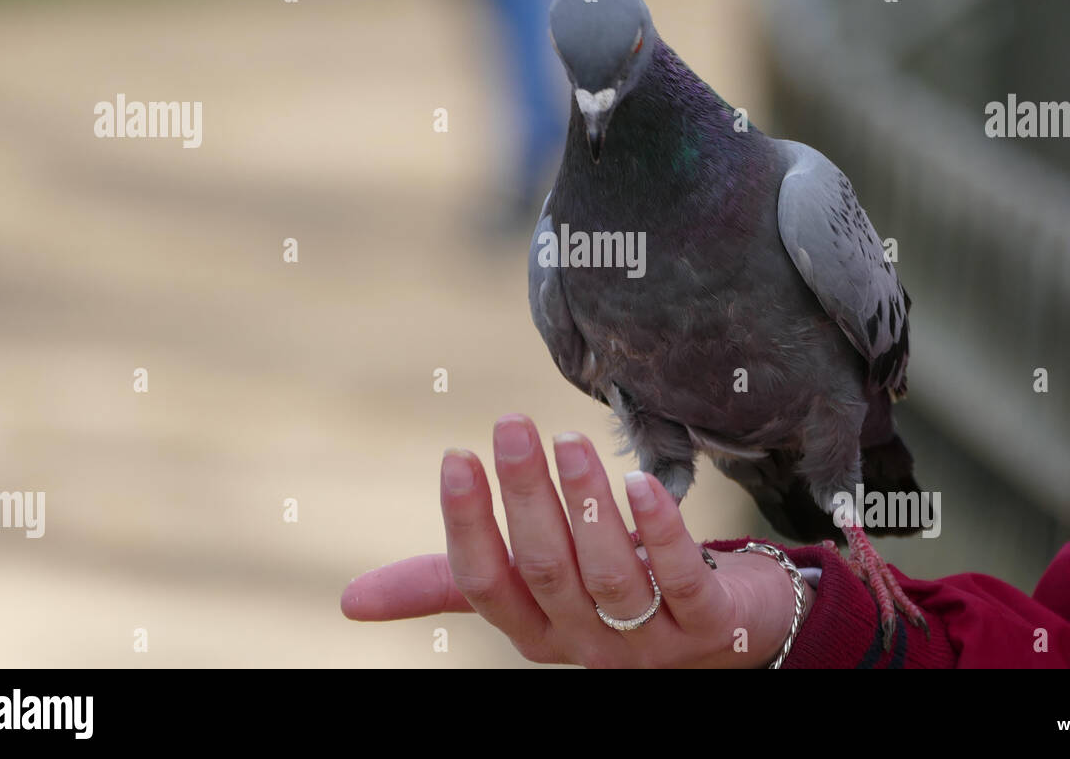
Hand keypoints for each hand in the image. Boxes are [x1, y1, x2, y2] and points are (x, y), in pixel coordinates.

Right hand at [341, 414, 811, 667]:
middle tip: (513, 424)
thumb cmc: (608, 599)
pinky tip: (641, 481)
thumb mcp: (531, 592)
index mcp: (535, 630)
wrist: (722, 638)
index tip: (456, 454)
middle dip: (526, 498)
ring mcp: (649, 642)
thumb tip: (347, 602)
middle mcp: (586, 644)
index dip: (468, 524)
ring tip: (569, 440)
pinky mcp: (710, 626)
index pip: (486, 584)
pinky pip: (682, 579)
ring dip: (586, 505)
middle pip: (546, 571)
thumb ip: (455, 581)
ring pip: (610, 576)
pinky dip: (660, 531)